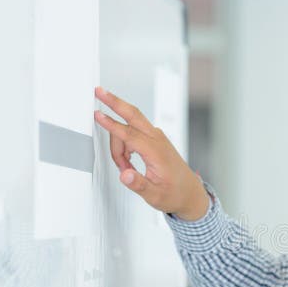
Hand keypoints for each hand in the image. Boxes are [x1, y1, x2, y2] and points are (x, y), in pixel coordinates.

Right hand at [93, 86, 209, 220]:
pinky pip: (134, 132)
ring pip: (129, 127)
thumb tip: (125, 175)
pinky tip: (127, 160)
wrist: (189, 193)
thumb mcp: (155, 195)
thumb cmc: (174, 193)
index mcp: (157, 152)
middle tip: (99, 91)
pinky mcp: (155, 139)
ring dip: (119, 144)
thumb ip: (138, 184)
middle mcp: (158, 140)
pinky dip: (124, 142)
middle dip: (115, 102)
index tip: (98, 114)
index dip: (112, 125)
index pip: (130, 135)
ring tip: (124, 167)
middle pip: (133, 115)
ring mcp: (157, 137)